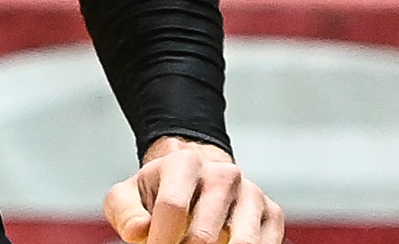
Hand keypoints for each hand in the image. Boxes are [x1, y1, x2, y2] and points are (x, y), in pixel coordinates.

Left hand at [106, 137, 283, 243]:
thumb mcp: (127, 198)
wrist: (195, 184)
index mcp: (184, 163)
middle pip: (204, 235)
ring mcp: (252, 193)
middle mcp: (224, 174)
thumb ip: (126, 213)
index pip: (172, 207)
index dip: (161, 239)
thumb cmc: (155, 195)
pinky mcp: (272, 213)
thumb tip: (141, 231)